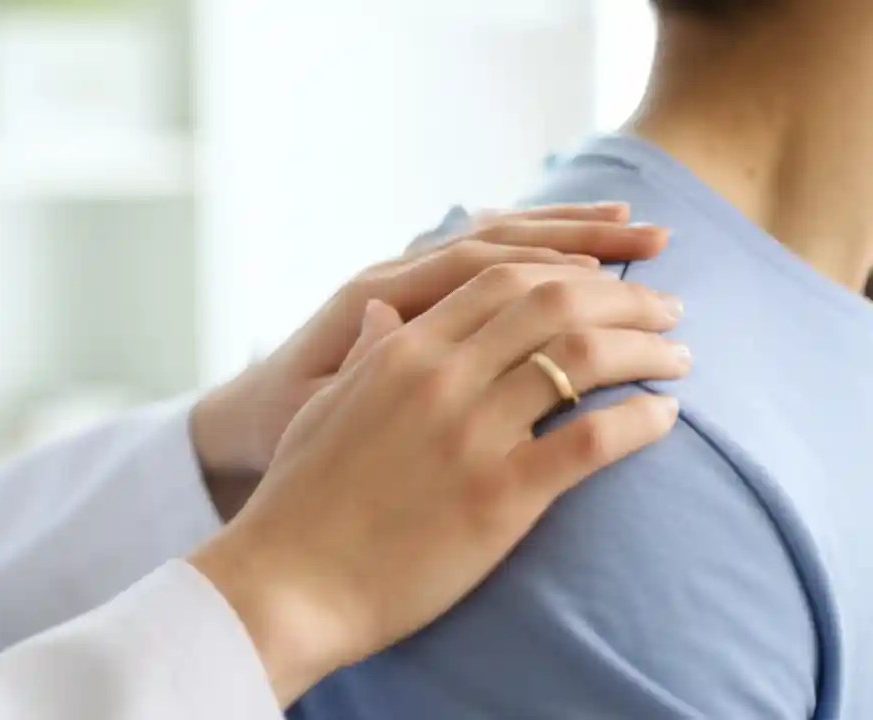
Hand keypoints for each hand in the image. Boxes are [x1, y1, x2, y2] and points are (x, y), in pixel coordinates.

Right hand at [191, 203, 668, 519]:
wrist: (289, 583)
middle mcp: (440, 377)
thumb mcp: (325, 409)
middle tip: (667, 308)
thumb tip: (384, 313)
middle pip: (555, 303)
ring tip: (681, 357)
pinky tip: (665, 419)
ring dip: (646, 348)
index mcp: (402, 351)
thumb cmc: (302, 501)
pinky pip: (591, 440)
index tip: (609, 281)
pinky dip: (640, 420)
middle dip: (625, 295)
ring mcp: (470, 433)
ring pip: (583, 357)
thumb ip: (366, 356)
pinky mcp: (498, 496)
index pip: (503, 279)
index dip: (569, 270)